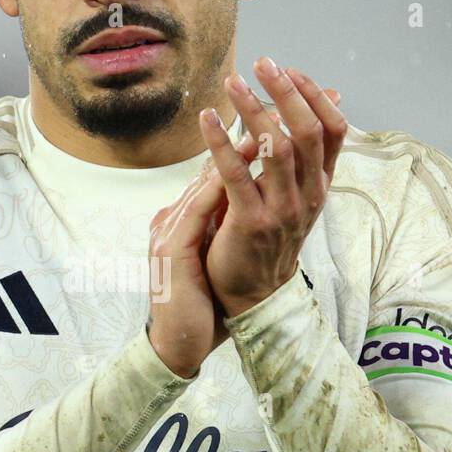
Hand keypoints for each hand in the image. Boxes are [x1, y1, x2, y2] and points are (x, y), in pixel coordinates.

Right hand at [147, 132, 259, 376]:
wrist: (178, 342)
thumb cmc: (200, 301)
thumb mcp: (213, 254)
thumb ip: (223, 224)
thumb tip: (250, 199)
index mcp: (185, 219)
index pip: (216, 174)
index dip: (247, 145)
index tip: (281, 122)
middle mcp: (175, 216)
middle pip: (211, 166)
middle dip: (246, 134)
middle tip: (279, 109)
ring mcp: (170, 228)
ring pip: (205, 178)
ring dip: (236, 147)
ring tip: (266, 125)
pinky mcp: (171, 247)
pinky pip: (198, 206)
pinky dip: (220, 179)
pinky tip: (244, 163)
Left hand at [198, 60, 346, 319]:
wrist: (256, 295)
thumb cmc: (269, 238)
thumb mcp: (296, 195)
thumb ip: (301, 155)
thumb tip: (322, 104)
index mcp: (321, 185)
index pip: (333, 129)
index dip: (313, 95)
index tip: (289, 70)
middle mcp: (309, 195)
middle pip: (307, 130)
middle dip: (285, 91)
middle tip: (262, 63)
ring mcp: (283, 210)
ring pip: (275, 146)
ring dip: (251, 109)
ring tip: (232, 83)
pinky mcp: (251, 222)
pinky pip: (235, 172)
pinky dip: (220, 141)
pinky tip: (206, 119)